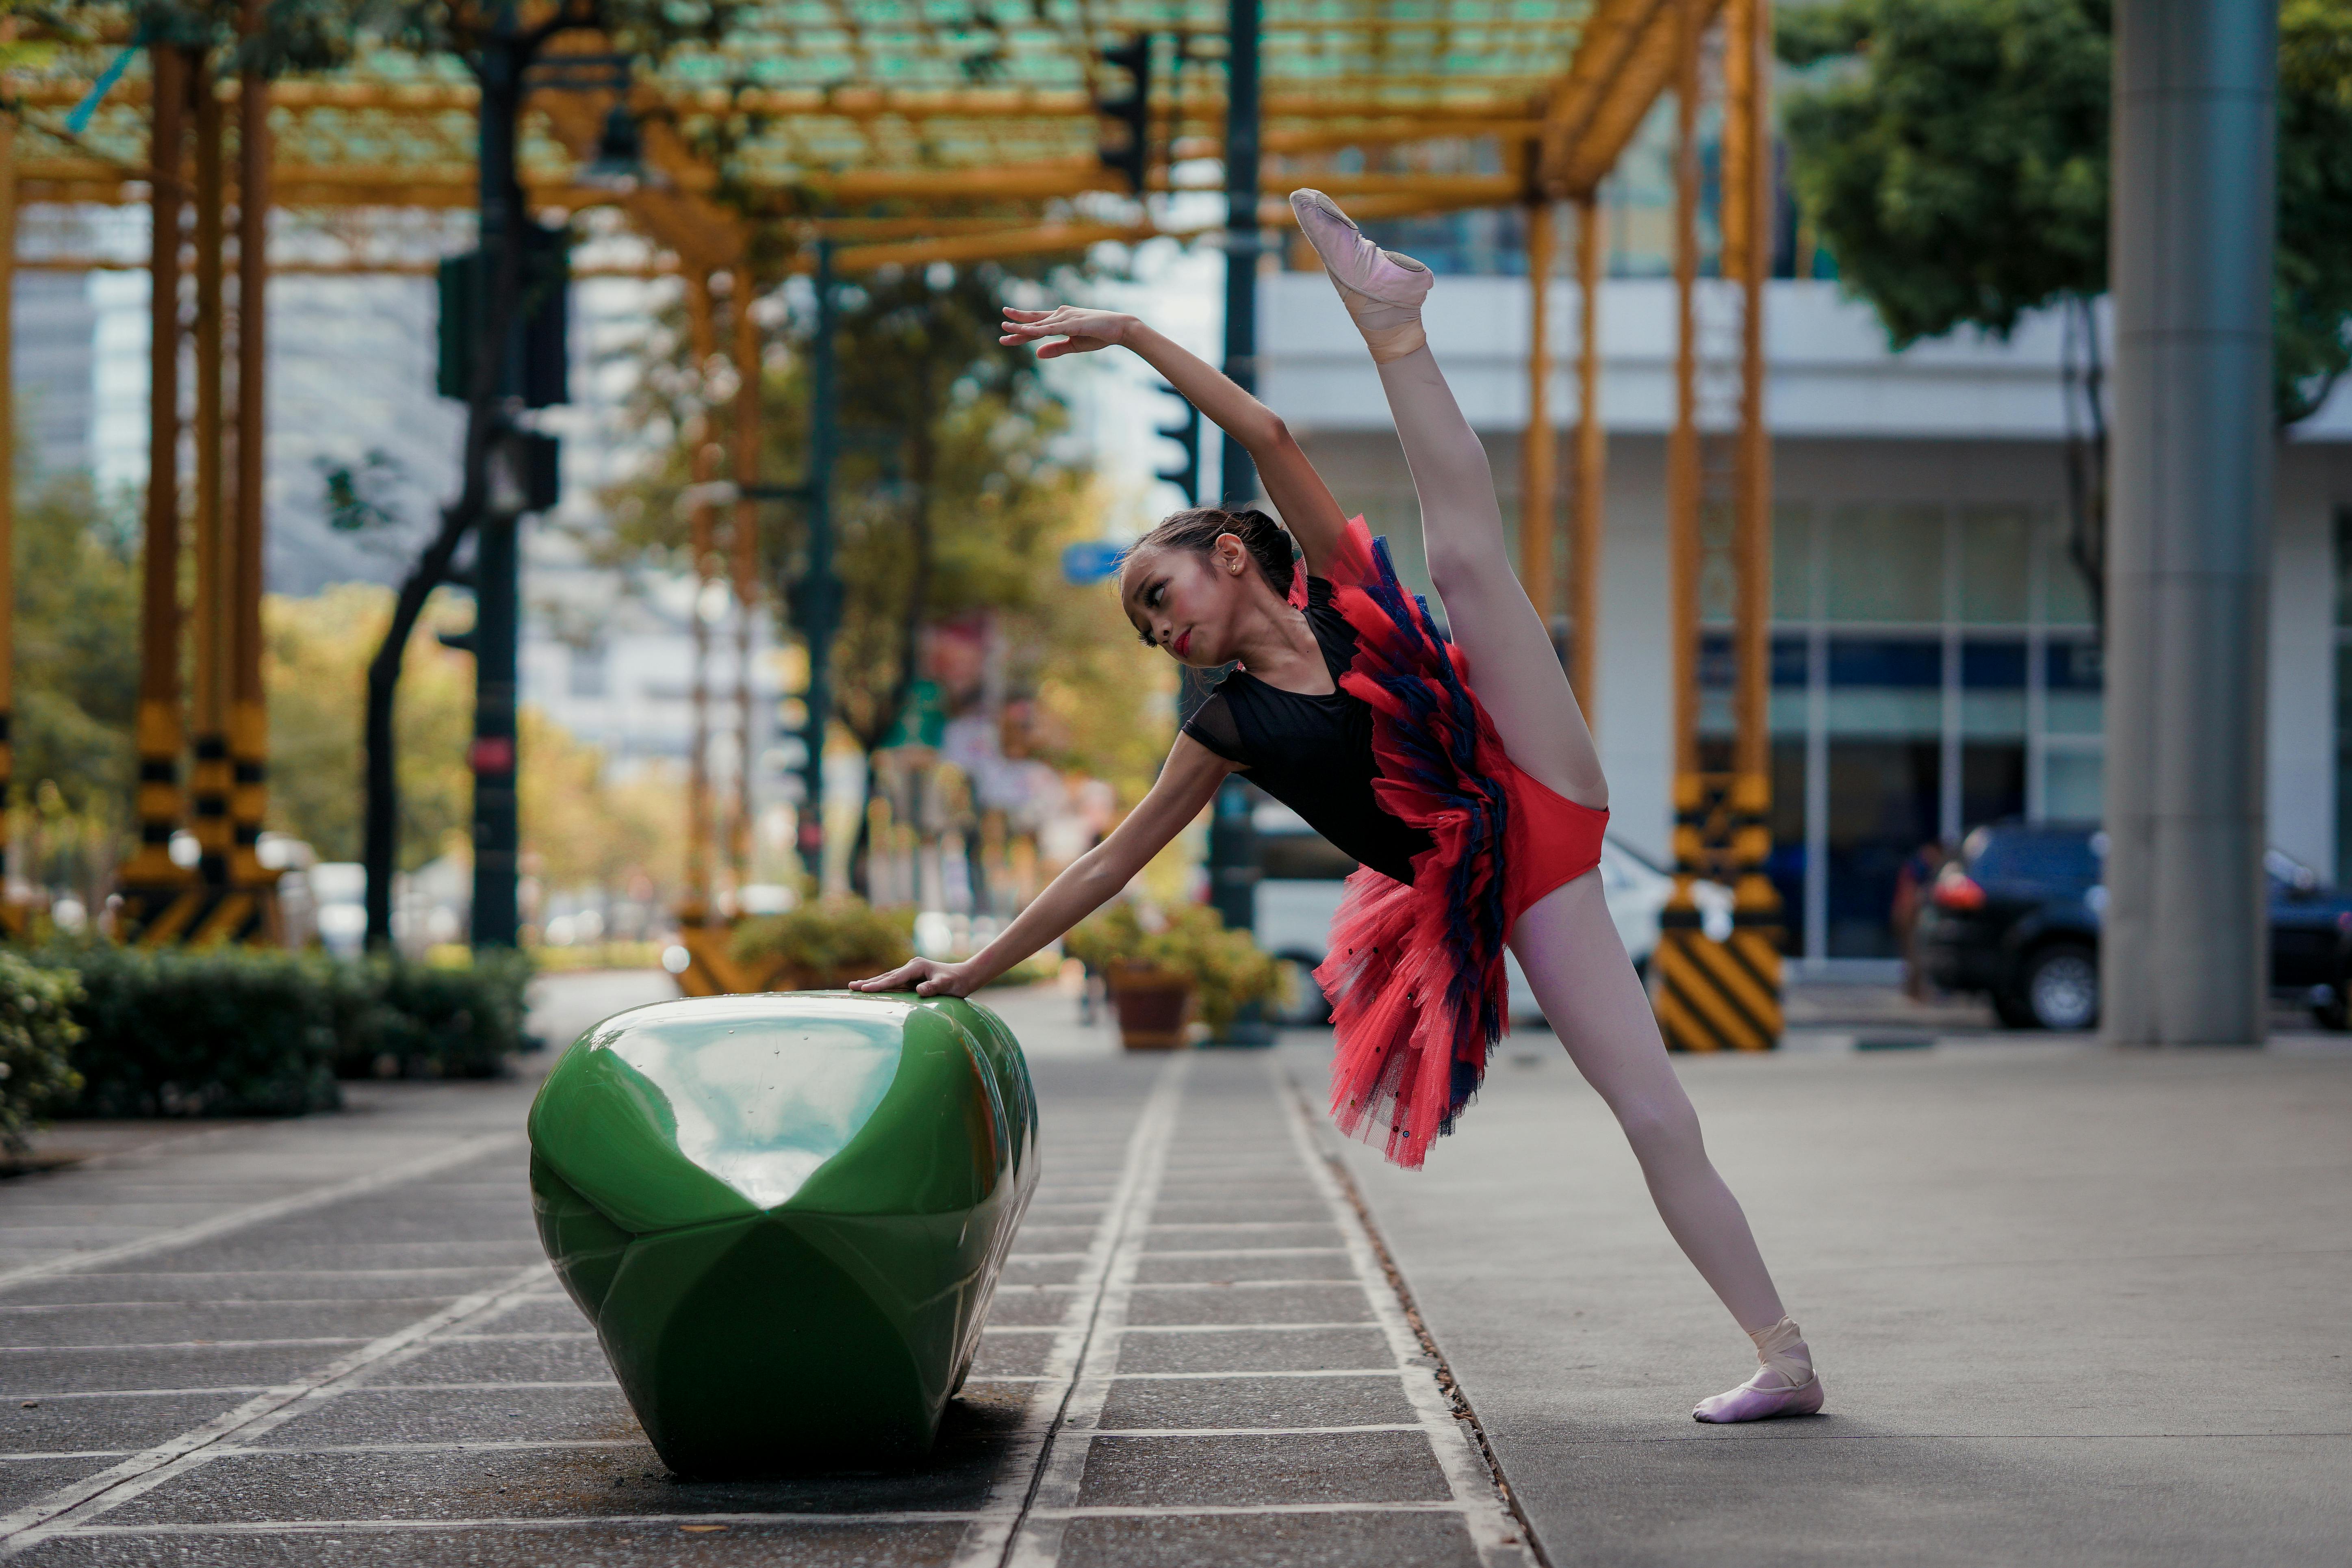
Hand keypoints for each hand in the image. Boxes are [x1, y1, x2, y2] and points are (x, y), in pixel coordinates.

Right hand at [847, 956, 980, 998]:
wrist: (964, 976)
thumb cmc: (956, 982)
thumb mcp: (947, 985)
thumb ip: (934, 987)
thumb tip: (920, 989)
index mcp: (917, 966)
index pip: (895, 978)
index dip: (880, 985)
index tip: (865, 989)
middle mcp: (911, 967)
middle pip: (887, 977)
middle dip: (869, 982)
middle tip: (851, 987)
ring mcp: (910, 972)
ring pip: (888, 979)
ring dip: (872, 983)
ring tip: (855, 987)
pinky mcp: (911, 978)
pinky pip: (893, 982)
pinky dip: (881, 985)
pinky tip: (872, 989)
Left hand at [1000, 305, 1130, 358]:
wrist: (1119, 329)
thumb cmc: (1099, 336)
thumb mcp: (1074, 346)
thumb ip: (1055, 349)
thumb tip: (1036, 354)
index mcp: (1061, 321)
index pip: (1037, 327)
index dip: (1021, 331)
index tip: (1007, 334)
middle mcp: (1060, 315)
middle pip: (1034, 321)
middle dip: (1017, 324)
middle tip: (1002, 326)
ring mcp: (1065, 318)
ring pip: (1039, 324)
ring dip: (1022, 326)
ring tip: (1006, 327)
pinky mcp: (1071, 323)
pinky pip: (1051, 328)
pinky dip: (1037, 330)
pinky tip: (1026, 331)